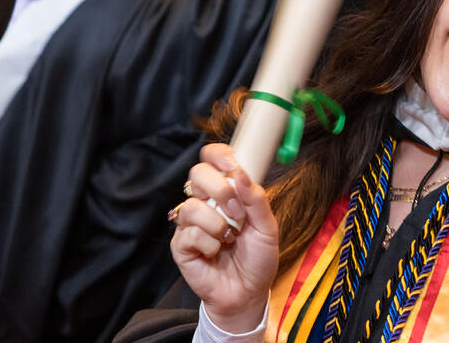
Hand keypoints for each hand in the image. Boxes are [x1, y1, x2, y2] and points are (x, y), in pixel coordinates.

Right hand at [171, 144, 279, 333]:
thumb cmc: (258, 258)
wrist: (249, 292)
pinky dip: (209, 243)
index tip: (233, 166)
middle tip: (237, 212)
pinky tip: (216, 252)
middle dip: (221, 190)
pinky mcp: (180, 244)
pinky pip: (189, 232)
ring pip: (192, 205)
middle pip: (197, 174)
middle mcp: (206, 202)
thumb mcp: (267, 226)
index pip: (213, 158)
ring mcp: (190, 223)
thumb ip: (256, 198)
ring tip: (230, 237)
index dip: (219, 156)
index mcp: (227, 192)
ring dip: (218, 223)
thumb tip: (241, 173)